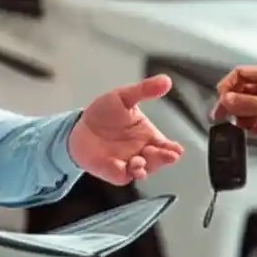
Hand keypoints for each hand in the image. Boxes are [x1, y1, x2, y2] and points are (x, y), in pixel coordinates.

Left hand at [68, 75, 185, 183]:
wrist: (79, 127)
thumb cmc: (104, 113)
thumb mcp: (124, 96)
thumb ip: (144, 90)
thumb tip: (166, 80)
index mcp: (148, 135)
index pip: (166, 145)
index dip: (173, 149)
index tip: (176, 150)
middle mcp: (142, 151)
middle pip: (159, 159)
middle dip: (163, 158)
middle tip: (166, 154)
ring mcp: (128, 163)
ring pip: (143, 169)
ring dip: (145, 166)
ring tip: (141, 160)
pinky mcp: (114, 171)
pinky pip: (123, 176)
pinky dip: (126, 172)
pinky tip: (127, 166)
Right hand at [213, 66, 256, 156]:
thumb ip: (249, 104)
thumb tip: (227, 100)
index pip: (241, 74)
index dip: (228, 86)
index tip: (222, 100)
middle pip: (241, 91)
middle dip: (231, 104)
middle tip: (222, 116)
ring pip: (246, 107)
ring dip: (242, 117)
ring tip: (245, 125)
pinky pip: (255, 119)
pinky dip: (252, 125)